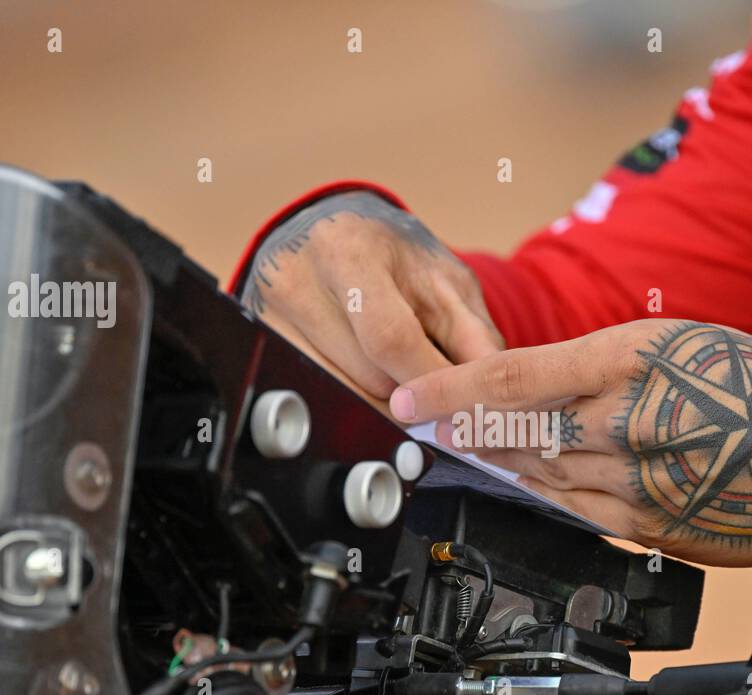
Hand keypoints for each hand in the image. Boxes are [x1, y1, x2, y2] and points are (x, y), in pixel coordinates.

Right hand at [242, 190, 503, 398]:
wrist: (336, 235)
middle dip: (410, 395)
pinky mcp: (262, 343)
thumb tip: (490, 397)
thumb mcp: (448, 283)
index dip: (429, 381)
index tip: (456, 404)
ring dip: (381, 402)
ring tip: (398, 372)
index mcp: (349, 251)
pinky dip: (353, 399)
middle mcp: (297, 279)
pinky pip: (317, 397)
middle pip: (364, 377)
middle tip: (432, 384)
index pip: (389, 338)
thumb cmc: (397, 259)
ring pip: (340, 397)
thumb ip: (476, 339)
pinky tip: (367, 375)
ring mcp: (269, 315)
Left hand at [390, 319, 751, 565]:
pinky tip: (524, 487)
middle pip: (515, 435)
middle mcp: (625, 423)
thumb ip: (599, 367)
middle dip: (462, 433)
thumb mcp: (675, 342)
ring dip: (495, 467)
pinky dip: (542, 498)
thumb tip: (534, 390)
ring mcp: (635, 484)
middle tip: (424, 427)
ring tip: (465, 453)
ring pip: (539, 478)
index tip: (406, 400)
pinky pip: (576, 514)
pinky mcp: (649, 527)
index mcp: (629, 360)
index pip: (512, 379)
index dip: (449, 392)